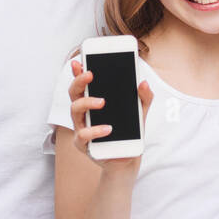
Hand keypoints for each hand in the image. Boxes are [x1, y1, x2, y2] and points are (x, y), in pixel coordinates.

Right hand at [68, 57, 152, 174]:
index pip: (82, 83)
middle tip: (90, 74)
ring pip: (74, 111)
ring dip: (86, 103)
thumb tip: (143, 83)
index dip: (77, 71)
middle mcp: (83, 113)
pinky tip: (108, 128)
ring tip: (102, 102)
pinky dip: (95, 130)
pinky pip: (83, 135)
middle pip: (73, 93)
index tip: (79, 60)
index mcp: (93, 101)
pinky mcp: (83, 144)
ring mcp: (81, 127)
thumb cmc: (129, 131)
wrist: (128, 158)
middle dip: (79, 81)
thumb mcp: (140, 112)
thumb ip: (144, 97)